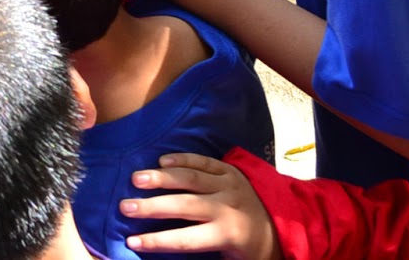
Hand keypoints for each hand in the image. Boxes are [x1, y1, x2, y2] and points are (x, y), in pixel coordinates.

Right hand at [121, 154, 279, 259]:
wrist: (283, 225)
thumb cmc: (249, 249)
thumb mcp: (230, 257)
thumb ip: (202, 250)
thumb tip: (167, 253)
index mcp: (227, 233)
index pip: (185, 239)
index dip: (157, 241)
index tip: (132, 240)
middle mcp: (226, 206)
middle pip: (183, 205)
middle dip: (152, 206)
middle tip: (125, 206)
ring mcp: (229, 184)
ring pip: (191, 178)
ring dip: (161, 178)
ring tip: (136, 179)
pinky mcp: (231, 170)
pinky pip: (204, 161)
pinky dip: (182, 158)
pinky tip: (162, 161)